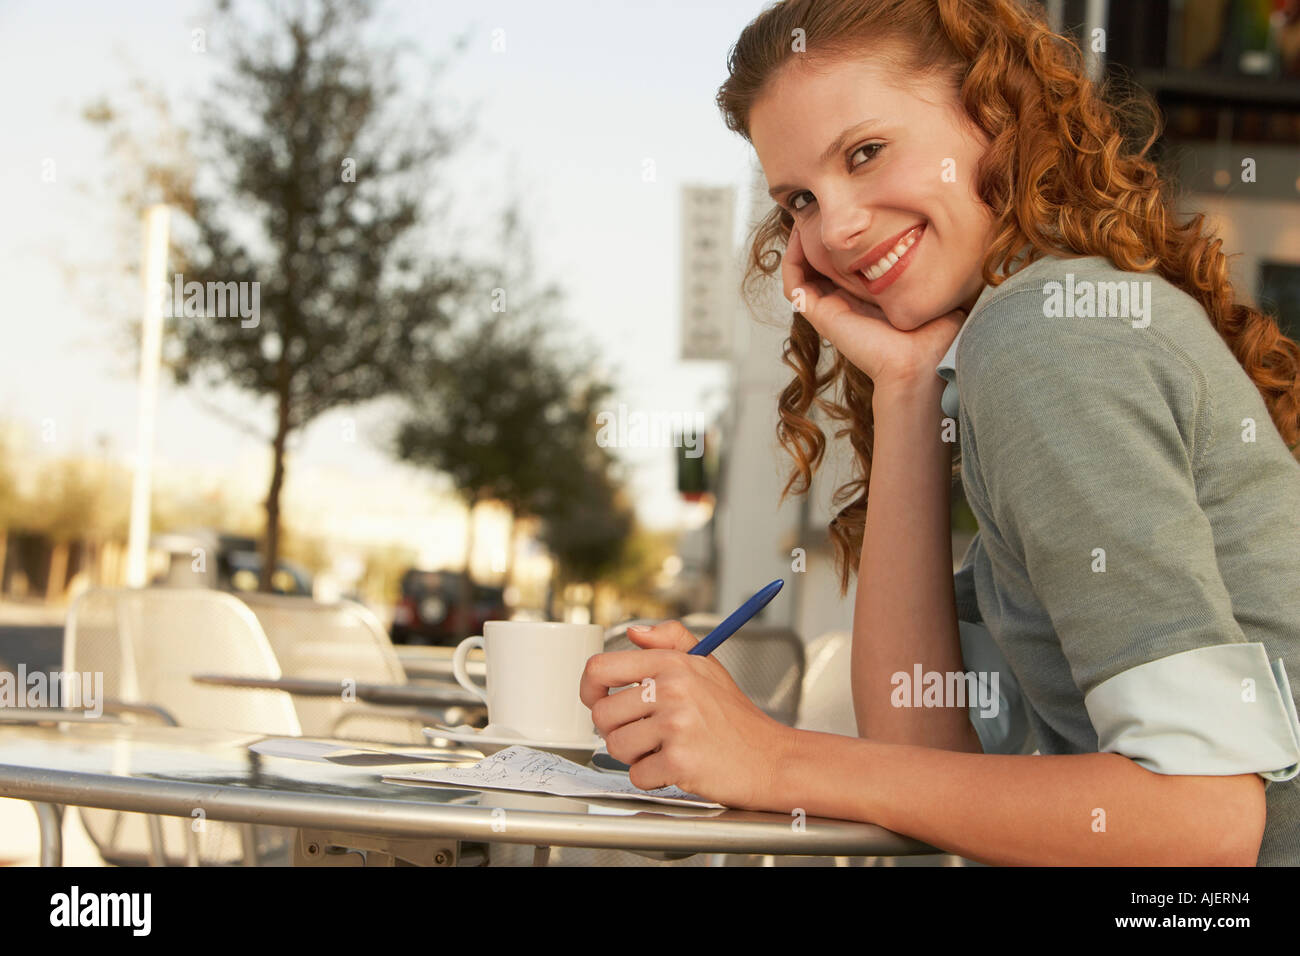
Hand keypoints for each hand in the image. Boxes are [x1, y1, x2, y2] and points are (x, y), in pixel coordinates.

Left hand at [579, 621, 795, 809]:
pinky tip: (677, 768)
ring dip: (635, 756)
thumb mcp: (708, 665)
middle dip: (617, 731)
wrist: (772, 758)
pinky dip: (653, 778)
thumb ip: (671, 640)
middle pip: (602, 714)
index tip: (595, 700)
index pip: (600, 667)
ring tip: (665, 749)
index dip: (588, 688)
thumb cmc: (736, 717)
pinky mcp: (680, 762)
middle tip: (645, 734)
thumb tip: (635, 632)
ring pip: (615, 747)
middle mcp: (672, 690)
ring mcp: (676, 726)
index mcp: (672, 664)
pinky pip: (637, 776)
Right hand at [782, 223, 966, 389]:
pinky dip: (791, 259)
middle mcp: (848, 302)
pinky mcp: (822, 315)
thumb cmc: (935, 330)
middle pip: (821, 264)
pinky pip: (794, 285)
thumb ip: (934, 261)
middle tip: (821, 206)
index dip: (843, 237)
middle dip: (818, 234)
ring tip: (805, 215)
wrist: (922, 360)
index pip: (848, 262)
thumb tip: (953, 228)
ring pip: (802, 272)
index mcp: (871, 297)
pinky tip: (799, 235)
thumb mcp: (935, 284)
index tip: (850, 209)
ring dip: (799, 243)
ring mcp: (832, 309)